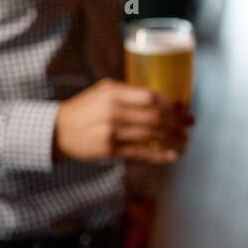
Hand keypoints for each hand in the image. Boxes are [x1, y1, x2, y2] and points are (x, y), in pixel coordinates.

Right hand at [53, 78, 192, 164]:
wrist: (57, 129)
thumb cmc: (85, 108)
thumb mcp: (104, 91)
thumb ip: (129, 92)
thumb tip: (163, 99)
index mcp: (113, 93)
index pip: (150, 97)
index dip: (171, 103)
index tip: (183, 107)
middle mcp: (113, 111)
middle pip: (154, 116)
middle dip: (177, 121)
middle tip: (190, 123)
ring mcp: (111, 132)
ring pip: (150, 136)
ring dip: (172, 138)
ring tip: (184, 139)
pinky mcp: (109, 150)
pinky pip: (139, 153)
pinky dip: (158, 155)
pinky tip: (171, 156)